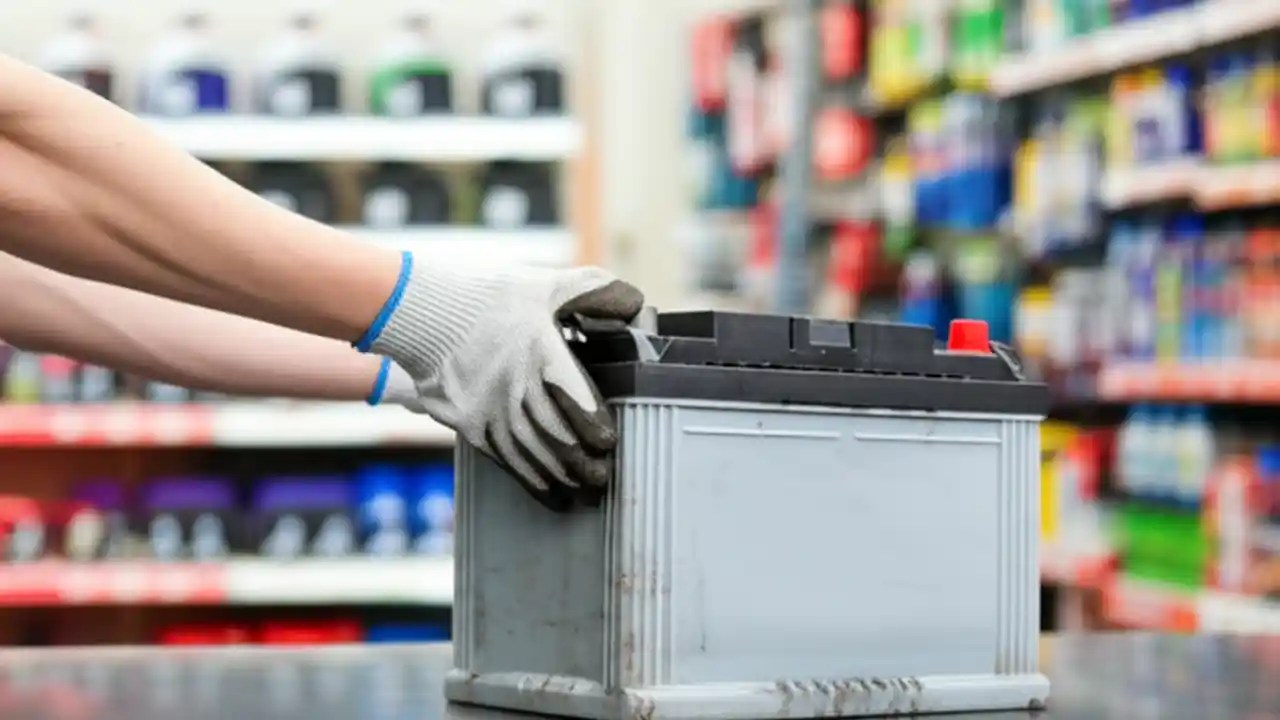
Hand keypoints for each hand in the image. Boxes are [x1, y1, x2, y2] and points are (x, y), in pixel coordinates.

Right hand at [360, 254, 643, 510]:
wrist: (421, 311)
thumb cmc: (491, 296)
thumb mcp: (547, 284)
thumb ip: (595, 292)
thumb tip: (637, 307)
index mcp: (538, 348)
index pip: (571, 394)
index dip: (592, 422)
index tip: (607, 441)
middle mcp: (513, 382)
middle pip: (554, 432)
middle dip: (582, 461)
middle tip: (603, 478)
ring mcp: (487, 405)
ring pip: (530, 451)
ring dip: (559, 476)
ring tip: (584, 492)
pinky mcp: (466, 422)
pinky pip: (502, 457)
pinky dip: (529, 479)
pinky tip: (550, 493)